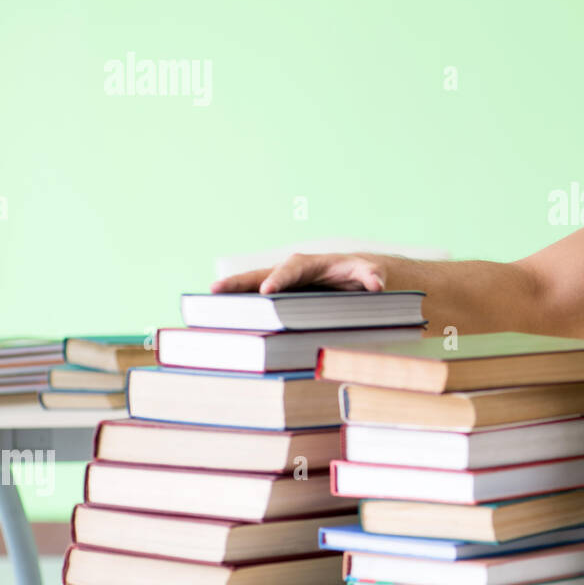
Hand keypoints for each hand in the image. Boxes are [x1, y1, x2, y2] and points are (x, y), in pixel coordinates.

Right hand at [210, 252, 387, 294]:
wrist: (357, 277)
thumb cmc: (362, 274)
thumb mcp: (371, 272)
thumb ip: (372, 275)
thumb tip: (375, 284)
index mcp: (312, 263)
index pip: (293, 269)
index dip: (280, 279)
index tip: (267, 291)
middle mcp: (291, 271)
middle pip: (262, 274)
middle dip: (240, 282)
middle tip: (216, 291)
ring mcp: (283, 284)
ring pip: (253, 287)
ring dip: (232, 295)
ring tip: (207, 304)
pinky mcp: (280, 297)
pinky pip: (257, 301)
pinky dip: (240, 308)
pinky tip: (222, 320)